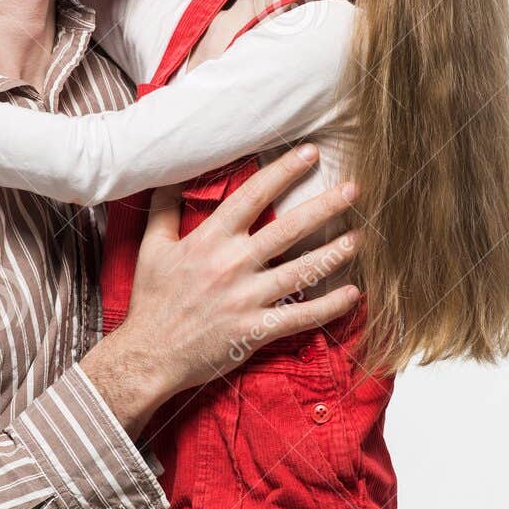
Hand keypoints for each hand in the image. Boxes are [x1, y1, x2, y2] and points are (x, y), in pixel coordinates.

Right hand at [81, 143, 362, 433]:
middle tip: (353, 188)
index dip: (283, 172)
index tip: (309, 153)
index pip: (252, 196)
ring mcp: (247, 299)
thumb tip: (171, 176)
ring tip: (359, 237)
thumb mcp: (151, 247)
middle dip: (324, 206)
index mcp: (209, 240)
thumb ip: (165, 209)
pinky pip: (301, 317)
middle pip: (288, 229)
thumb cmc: (151, 300)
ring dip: (334, 253)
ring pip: (302, 271)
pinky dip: (329, 306)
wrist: (148, 355)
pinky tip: (352, 294)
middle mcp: (232, 265)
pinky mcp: (255, 330)